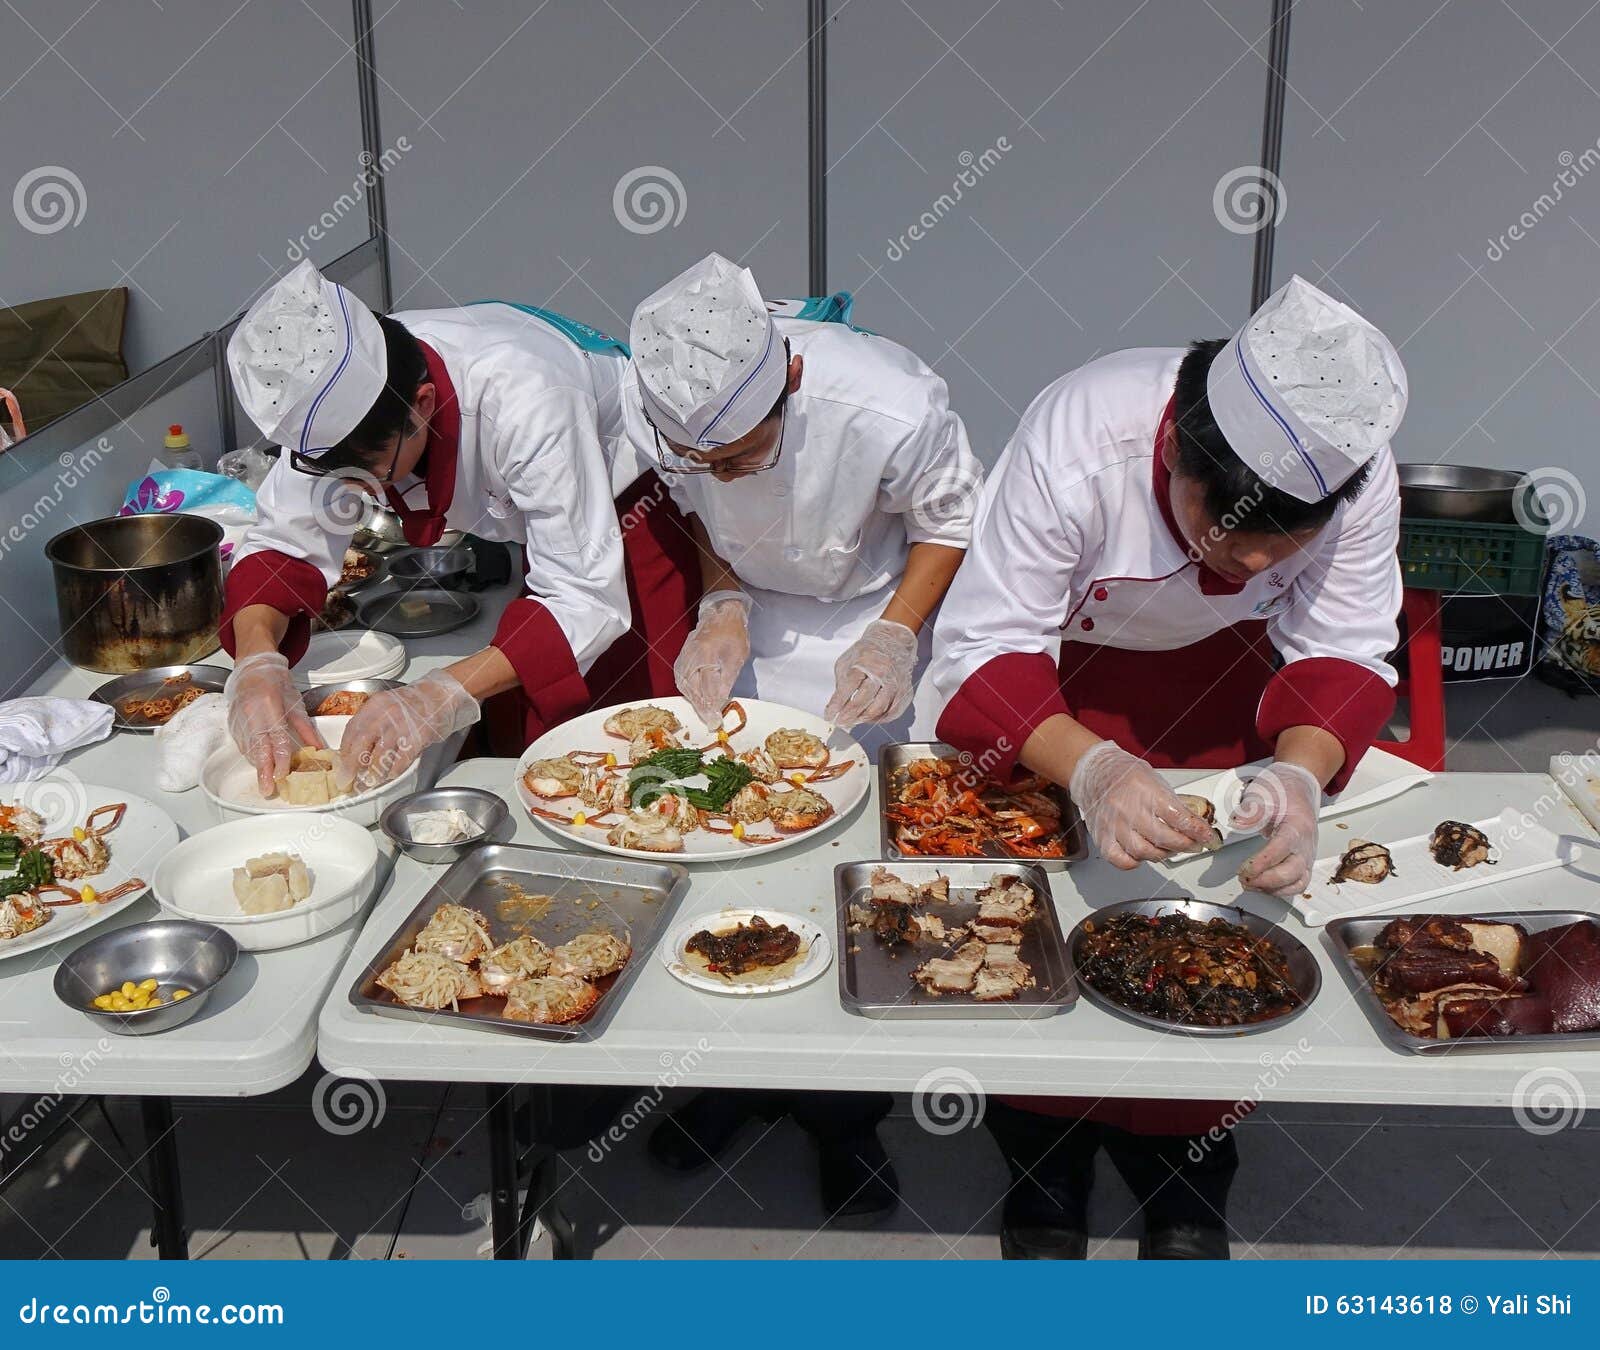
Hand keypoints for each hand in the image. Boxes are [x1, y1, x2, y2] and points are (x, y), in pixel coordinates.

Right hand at [224, 651, 322, 795]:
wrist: (252, 668)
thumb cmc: (276, 683)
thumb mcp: (296, 703)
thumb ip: (306, 728)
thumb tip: (319, 749)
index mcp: (268, 706)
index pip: (275, 737)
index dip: (279, 758)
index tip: (283, 774)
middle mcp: (250, 714)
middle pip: (257, 748)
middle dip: (263, 771)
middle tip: (267, 789)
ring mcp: (239, 719)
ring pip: (249, 749)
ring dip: (258, 766)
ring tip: (267, 782)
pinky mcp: (232, 724)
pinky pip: (243, 744)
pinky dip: (252, 756)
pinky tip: (260, 765)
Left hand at [337, 670, 480, 790]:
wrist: (442, 695)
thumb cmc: (415, 702)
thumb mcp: (388, 704)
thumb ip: (372, 721)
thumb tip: (357, 747)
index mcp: (376, 705)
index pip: (352, 729)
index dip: (345, 749)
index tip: (342, 762)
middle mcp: (386, 714)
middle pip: (362, 743)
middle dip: (352, 764)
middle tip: (348, 778)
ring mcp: (403, 726)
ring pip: (381, 754)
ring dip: (373, 772)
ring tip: (370, 782)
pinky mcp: (418, 737)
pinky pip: (401, 759)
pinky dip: (394, 770)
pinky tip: (391, 775)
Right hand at [674, 591, 750, 728]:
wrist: (721, 613)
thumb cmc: (733, 633)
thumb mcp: (738, 655)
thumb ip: (728, 678)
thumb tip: (721, 699)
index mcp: (708, 654)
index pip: (708, 687)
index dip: (712, 706)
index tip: (716, 720)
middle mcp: (692, 656)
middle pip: (693, 689)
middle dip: (702, 708)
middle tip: (710, 721)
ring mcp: (685, 656)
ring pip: (684, 685)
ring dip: (694, 701)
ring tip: (704, 713)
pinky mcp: (682, 657)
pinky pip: (681, 678)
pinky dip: (687, 691)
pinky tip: (695, 698)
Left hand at [824, 619, 918, 726]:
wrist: (894, 640)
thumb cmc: (869, 651)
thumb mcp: (848, 660)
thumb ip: (842, 681)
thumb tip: (836, 704)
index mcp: (864, 662)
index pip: (847, 688)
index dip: (837, 705)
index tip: (829, 715)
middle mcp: (881, 672)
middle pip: (863, 700)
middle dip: (849, 715)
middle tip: (841, 722)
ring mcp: (894, 681)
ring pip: (879, 708)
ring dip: (864, 719)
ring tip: (854, 721)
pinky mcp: (904, 689)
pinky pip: (892, 711)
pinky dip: (880, 718)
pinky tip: (870, 719)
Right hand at [1068, 739, 1216, 868]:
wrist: (1094, 771)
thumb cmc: (1124, 774)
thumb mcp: (1155, 780)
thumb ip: (1173, 803)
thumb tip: (1194, 824)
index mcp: (1145, 791)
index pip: (1179, 818)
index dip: (1198, 831)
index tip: (1207, 837)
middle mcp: (1128, 808)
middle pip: (1164, 838)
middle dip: (1185, 845)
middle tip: (1193, 844)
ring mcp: (1113, 824)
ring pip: (1144, 852)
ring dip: (1163, 854)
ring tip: (1169, 848)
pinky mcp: (1102, 836)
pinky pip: (1121, 860)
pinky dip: (1135, 862)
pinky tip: (1142, 854)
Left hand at [1233, 761, 1321, 896]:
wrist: (1298, 789)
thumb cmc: (1283, 791)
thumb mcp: (1263, 793)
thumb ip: (1250, 809)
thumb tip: (1238, 821)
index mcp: (1297, 826)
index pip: (1283, 848)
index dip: (1264, 863)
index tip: (1245, 870)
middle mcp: (1306, 844)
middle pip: (1293, 871)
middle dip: (1267, 880)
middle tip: (1244, 878)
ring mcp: (1306, 855)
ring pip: (1298, 882)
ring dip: (1273, 889)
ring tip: (1250, 884)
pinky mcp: (1303, 862)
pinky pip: (1297, 883)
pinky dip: (1280, 890)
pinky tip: (1261, 886)